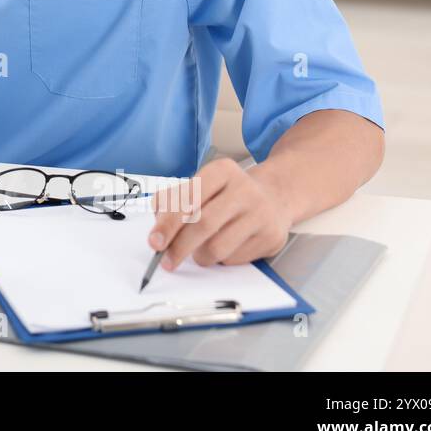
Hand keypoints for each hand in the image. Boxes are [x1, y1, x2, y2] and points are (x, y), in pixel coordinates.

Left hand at [147, 158, 292, 270]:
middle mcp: (245, 189)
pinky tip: (225, 247)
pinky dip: (220, 260)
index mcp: (222, 171)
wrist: (275, 197)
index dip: (168, 223)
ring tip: (199, 251)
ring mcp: (261, 214)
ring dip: (200, 256)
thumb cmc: (228, 194)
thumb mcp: (202, 185)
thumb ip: (174, 201)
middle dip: (178, 247)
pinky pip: (234, 259)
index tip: (154, 241)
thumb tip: (158, 228)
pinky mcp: (271, 238)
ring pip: (218, 247)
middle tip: (166, 260)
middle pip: (203, 224)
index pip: (189, 198)